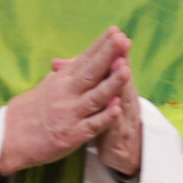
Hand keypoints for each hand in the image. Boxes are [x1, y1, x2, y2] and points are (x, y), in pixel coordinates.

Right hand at [0, 29, 130, 174]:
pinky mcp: (73, 136)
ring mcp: (70, 115)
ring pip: (95, 97)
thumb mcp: (48, 85)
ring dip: (111, 84)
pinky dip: (105, 117)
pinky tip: (118, 107)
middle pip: (90, 73)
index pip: (84, 59)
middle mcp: (66, 94)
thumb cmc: (30, 111)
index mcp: (62, 80)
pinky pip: (92, 126)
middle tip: (123, 41)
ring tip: (126, 69)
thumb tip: (82, 56)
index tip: (117, 31)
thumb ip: (68, 72)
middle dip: (108, 56)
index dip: (101, 45)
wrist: (7, 138)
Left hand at [91, 38, 143, 176]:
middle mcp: (121, 98)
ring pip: (120, 98)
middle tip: (122, 41)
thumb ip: (81, 79)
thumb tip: (59, 62)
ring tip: (123, 68)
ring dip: (119, 84)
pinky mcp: (117, 135)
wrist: (121, 150)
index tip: (113, 31)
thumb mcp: (92, 98)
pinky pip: (114, 126)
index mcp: (114, 86)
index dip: (111, 48)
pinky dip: (114, 117)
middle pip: (119, 76)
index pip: (112, 63)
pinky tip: (116, 109)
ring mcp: (121, 116)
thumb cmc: (99, 120)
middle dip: (119, 58)